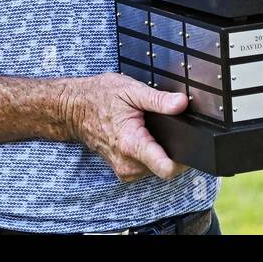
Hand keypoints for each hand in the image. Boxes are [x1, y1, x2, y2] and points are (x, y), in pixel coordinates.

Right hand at [62, 73, 188, 181]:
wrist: (74, 108)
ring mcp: (124, 170)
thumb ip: (159, 100)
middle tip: (161, 127)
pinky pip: (146, 167)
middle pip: (166, 167)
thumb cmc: (99, 97)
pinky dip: (148, 154)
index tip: (188, 144)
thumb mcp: (131, 90)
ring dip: (158, 151)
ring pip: (156, 168)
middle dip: (171, 148)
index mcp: (132, 144)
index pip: (167, 169)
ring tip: (147, 130)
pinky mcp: (123, 171)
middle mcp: (128, 163)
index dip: (184, 159)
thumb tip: (182, 103)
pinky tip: (140, 137)